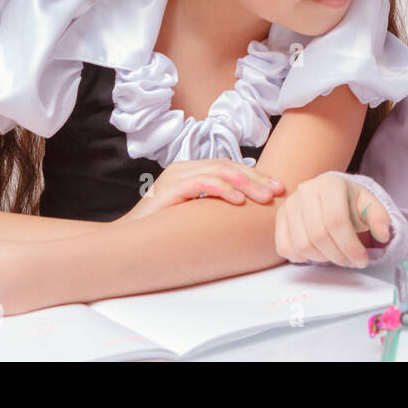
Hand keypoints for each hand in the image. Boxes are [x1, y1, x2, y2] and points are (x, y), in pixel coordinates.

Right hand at [120, 158, 285, 223]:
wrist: (128, 242)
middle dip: (257, 178)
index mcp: (191, 170)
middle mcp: (184, 168)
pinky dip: (223, 189)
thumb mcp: (195, 211)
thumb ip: (214, 202)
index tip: (278, 188)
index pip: (230, 166)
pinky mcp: (170, 188)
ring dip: (246, 183)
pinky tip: (238, 200)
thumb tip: (248, 206)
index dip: (256, 176)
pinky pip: (202, 182)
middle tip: (278, 191)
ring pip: (220, 170)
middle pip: (229, 165)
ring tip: (264, 197)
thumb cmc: (164, 230)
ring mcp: (176, 176)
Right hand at [275, 174, 390, 268]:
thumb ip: (379, 217)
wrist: (328, 196)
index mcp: (330, 183)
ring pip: (302, 244)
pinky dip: (302, 258)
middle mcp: (305, 191)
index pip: (336, 220)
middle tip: (352, 262)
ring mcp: (289, 205)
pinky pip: (286, 248)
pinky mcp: (279, 219)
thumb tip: (383, 234)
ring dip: (323, 259)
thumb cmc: (349, 202)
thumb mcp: (368, 204)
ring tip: (337, 257)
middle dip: (339, 256)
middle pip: (318, 234)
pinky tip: (318, 253)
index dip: (350, 245)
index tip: (362, 259)